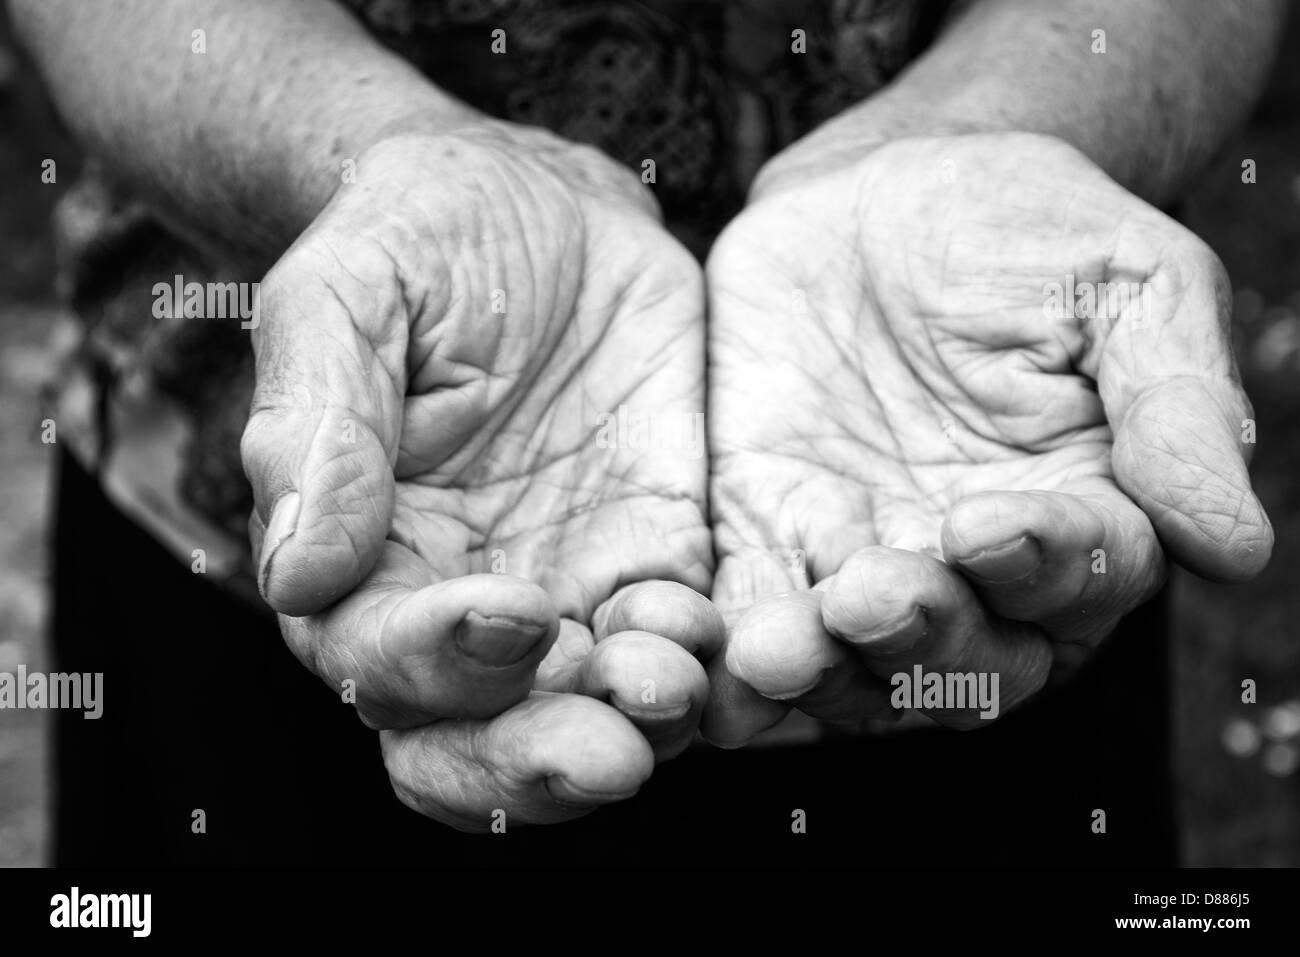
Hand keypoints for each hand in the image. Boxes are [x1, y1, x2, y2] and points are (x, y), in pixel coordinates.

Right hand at [240, 123, 717, 828]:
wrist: (534, 205)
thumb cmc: (414, 241)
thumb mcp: (343, 300)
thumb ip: (315, 428)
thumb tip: (299, 572)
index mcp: (360, 556)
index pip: (376, 661)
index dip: (434, 661)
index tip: (508, 608)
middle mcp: (457, 602)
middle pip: (477, 737)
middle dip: (534, 761)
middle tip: (604, 755)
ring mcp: (564, 589)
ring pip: (589, 714)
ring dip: (635, 727)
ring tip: (676, 689)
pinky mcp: (654, 558)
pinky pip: (683, 644)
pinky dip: (706, 662)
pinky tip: (731, 637)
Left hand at [703, 132, 1271, 740]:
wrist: (875, 195)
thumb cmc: (1020, 229)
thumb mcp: (1123, 283)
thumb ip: (1176, 405)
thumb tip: (1234, 546)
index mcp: (1082, 518)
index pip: (1080, 581)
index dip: (1040, 566)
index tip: (987, 522)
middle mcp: (975, 571)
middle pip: (965, 659)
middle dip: (919, 639)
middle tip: (869, 597)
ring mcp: (864, 564)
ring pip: (855, 667)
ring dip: (819, 670)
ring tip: (776, 648)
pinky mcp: (765, 546)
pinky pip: (749, 622)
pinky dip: (728, 654)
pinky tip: (703, 650)